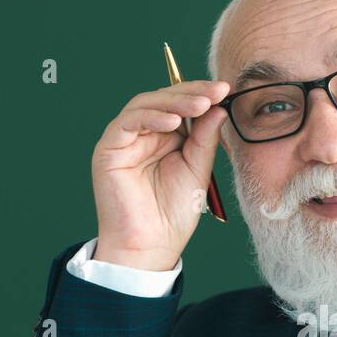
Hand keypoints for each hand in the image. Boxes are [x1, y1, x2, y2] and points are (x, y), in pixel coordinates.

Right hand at [90, 79, 231, 269]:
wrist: (151, 245)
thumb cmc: (172, 214)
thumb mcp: (198, 170)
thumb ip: (205, 139)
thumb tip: (218, 107)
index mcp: (166, 138)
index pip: (182, 105)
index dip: (202, 95)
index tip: (226, 91)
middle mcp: (144, 134)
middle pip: (164, 98)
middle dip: (192, 93)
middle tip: (216, 91)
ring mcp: (125, 140)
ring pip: (146, 103)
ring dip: (175, 101)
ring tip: (200, 104)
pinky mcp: (109, 148)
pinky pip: (128, 121)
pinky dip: (151, 116)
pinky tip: (173, 121)